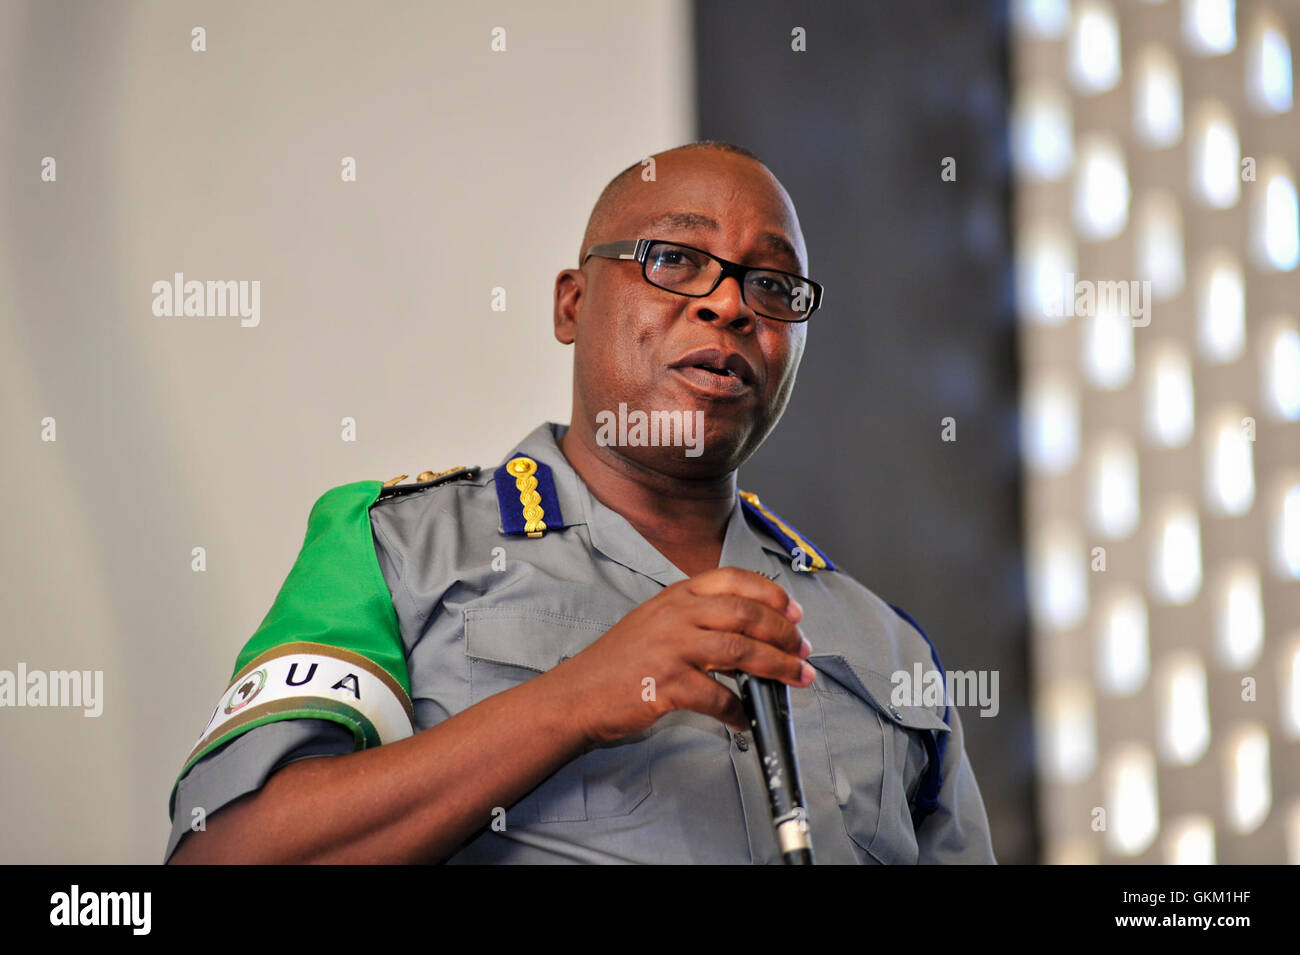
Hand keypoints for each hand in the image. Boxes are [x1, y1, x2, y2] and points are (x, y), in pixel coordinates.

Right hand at [552, 567, 813, 742]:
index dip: (772, 594)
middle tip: (803, 651)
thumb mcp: (656, 620)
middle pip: (747, 614)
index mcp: (677, 595)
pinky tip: (744, 719)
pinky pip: (719, 697)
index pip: (735, 580)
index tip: (794, 612)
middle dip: (785, 634)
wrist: (578, 693)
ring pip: (742, 650)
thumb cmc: (620, 662)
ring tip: (797, 679)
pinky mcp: (669, 683)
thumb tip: (749, 631)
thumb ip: (697, 616)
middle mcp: (677, 614)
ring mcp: (673, 647)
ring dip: (778, 667)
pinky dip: (738, 711)